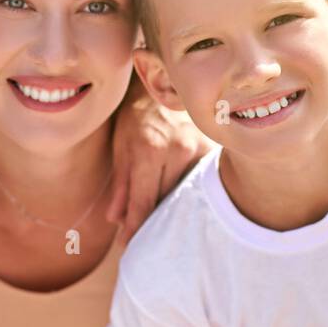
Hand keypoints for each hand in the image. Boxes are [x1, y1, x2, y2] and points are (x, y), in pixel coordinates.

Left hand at [105, 87, 211, 242]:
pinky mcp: (212, 148)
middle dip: (152, 220)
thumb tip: (115, 219)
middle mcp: (178, 150)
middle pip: (165, 200)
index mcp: (149, 150)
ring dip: (171, 207)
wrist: (164, 82)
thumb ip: (120, 183)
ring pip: (183, 192)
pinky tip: (181, 201)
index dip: (136, 226)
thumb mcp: (121, 146)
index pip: (143, 201)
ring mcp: (199, 148)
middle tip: (144, 238)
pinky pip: (198, 180)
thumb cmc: (136, 114)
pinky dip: (187, 191)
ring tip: (161, 222)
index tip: (129, 244)